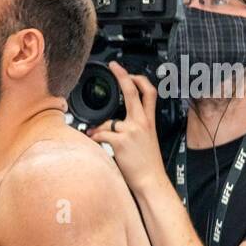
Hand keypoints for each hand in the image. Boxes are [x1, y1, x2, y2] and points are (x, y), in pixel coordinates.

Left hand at [86, 61, 168, 193]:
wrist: (150, 180)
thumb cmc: (147, 163)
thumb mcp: (146, 139)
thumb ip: (134, 126)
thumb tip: (113, 123)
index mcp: (149, 121)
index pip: (149, 93)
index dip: (140, 79)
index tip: (130, 72)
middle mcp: (141, 122)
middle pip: (132, 92)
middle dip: (123, 76)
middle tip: (114, 66)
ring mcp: (131, 131)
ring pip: (108, 120)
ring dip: (99, 128)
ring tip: (97, 136)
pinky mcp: (120, 141)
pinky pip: (100, 134)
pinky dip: (95, 138)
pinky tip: (95, 142)